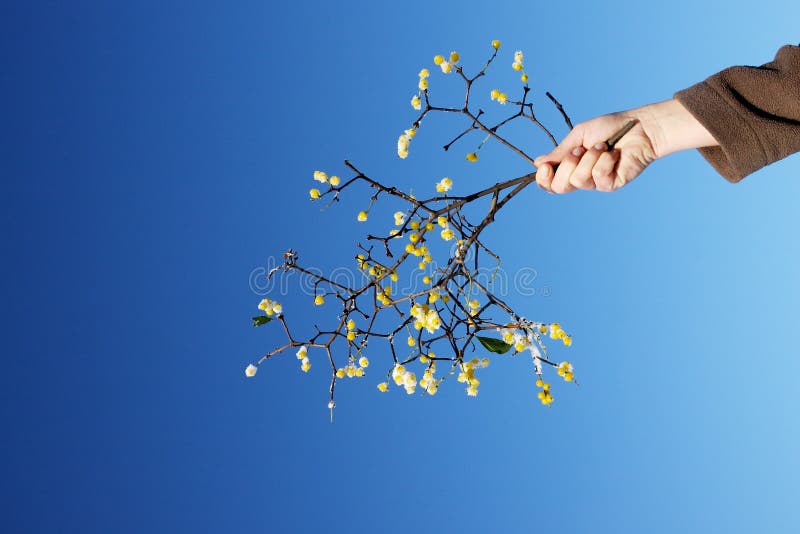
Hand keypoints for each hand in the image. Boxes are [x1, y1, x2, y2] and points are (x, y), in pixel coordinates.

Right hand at [533, 113, 656, 192]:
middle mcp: (582, 177)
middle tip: (579, 151)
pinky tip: (613, 153)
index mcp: (571, 166)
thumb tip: (538, 163)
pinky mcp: (611, 184)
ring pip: (578, 180)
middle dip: (566, 166)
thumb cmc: (610, 127)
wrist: (638, 127)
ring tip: (601, 146)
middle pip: (559, 187)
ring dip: (589, 158)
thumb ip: (560, 151)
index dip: (543, 179)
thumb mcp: (579, 136)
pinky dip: (604, 160)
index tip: (545, 166)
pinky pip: (598, 176)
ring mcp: (596, 182)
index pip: (550, 183)